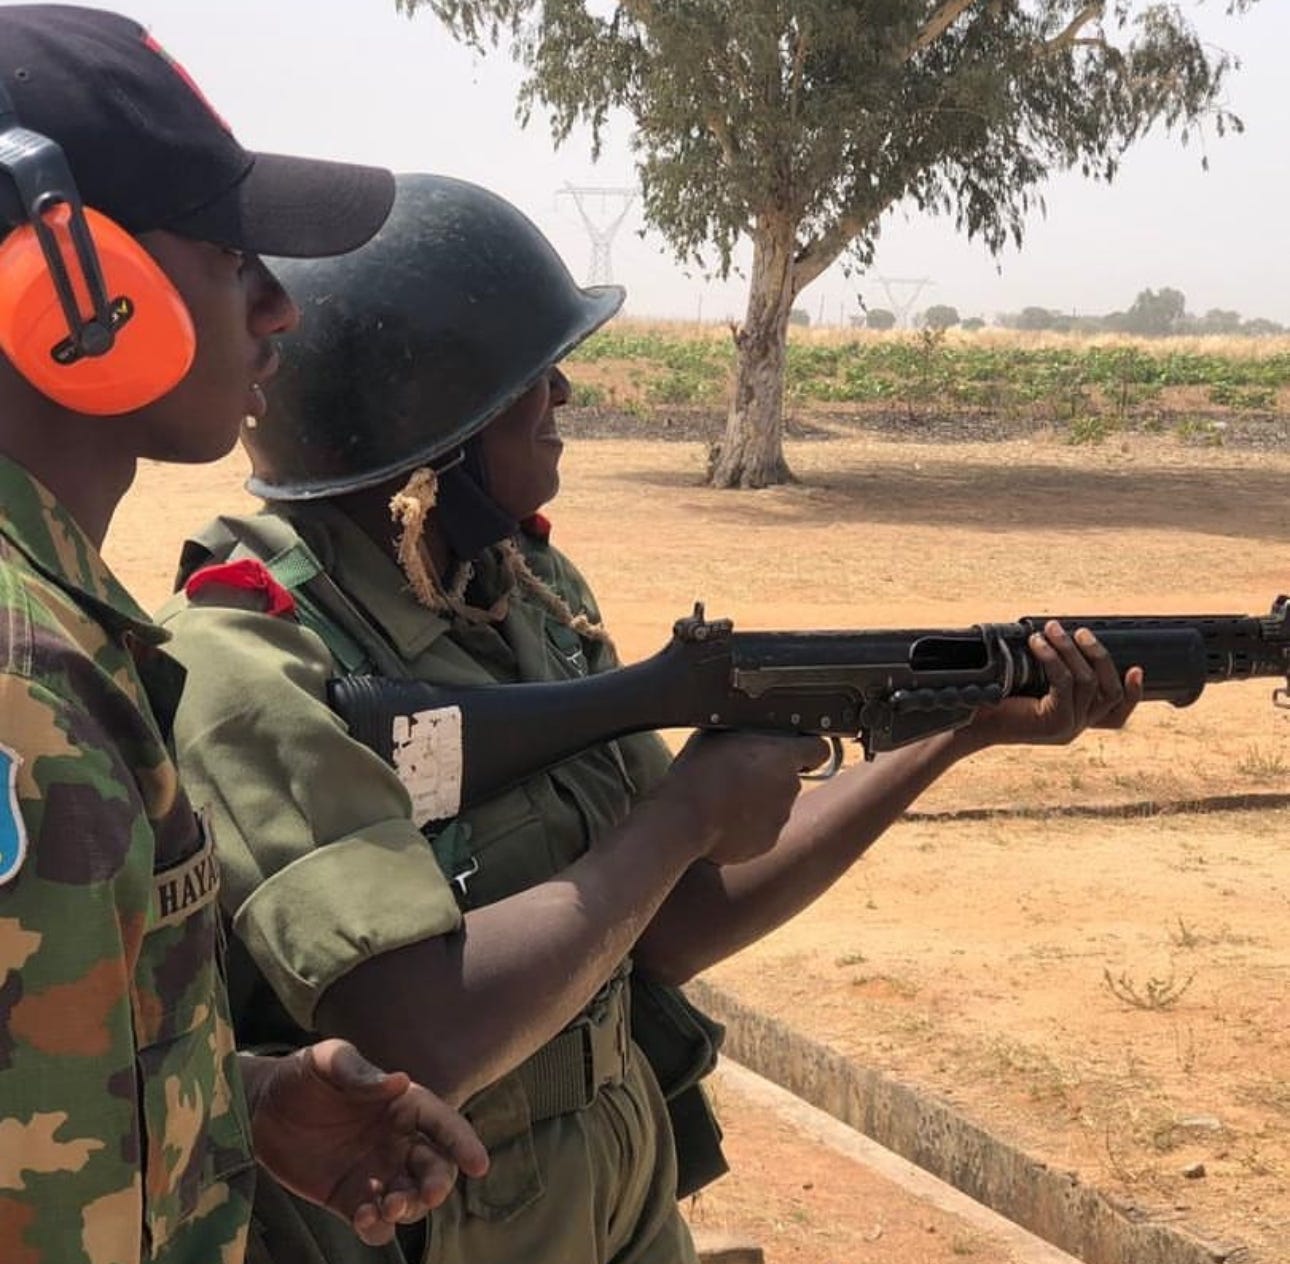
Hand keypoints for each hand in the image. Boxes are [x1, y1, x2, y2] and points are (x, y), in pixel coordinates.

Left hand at [247, 1040, 488, 1245]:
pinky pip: (376, 1223)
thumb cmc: (301, 1075)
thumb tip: (399, 1082)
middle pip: (435, 1167)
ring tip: (386, 1207)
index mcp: (403, 1104)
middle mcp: (398, 1141)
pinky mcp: (350, 1201)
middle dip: (438, 1183)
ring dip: (409, 1209)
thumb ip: (360, 1071)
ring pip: (410, 1200)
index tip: (478, 1164)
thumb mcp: (327, 1060)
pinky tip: (364, 1218)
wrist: (258, 1110)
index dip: (463, 1142)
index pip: (443, 1123)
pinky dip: (378, 1229)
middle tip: (424, 1193)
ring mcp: (376, 1173)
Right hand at [664, 730, 829, 865]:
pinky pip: (763, 830)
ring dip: (759, 802)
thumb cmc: (698, 772)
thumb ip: (746, 735)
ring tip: (726, 801)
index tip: (793, 754)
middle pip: (791, 778)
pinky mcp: (768, 842)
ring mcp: (781, 817)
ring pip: (776, 805)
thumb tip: (750, 734)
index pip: (819, 749)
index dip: (807, 750)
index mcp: (783, 755)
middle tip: (740, 775)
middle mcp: (790, 787)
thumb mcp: (719, 735)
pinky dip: (749, 826)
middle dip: (772, 777)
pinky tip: (724, 821)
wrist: (684, 819)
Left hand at [965, 621, 1143, 749]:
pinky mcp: (1055, 722)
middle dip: (1098, 656)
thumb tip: (1063, 636)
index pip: (1116, 715)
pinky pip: (1064, 682)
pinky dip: (1053, 658)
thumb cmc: (994, 701)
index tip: (1137, 668)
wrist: (970, 723)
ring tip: (1052, 629)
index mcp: (1075, 721)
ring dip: (1070, 649)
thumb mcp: (1030, 686)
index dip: (1133, 693)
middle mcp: (1076, 727)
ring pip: (1088, 682)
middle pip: (1109, 691)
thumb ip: (1053, 674)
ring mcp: (1068, 728)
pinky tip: (1037, 643)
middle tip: (1079, 632)